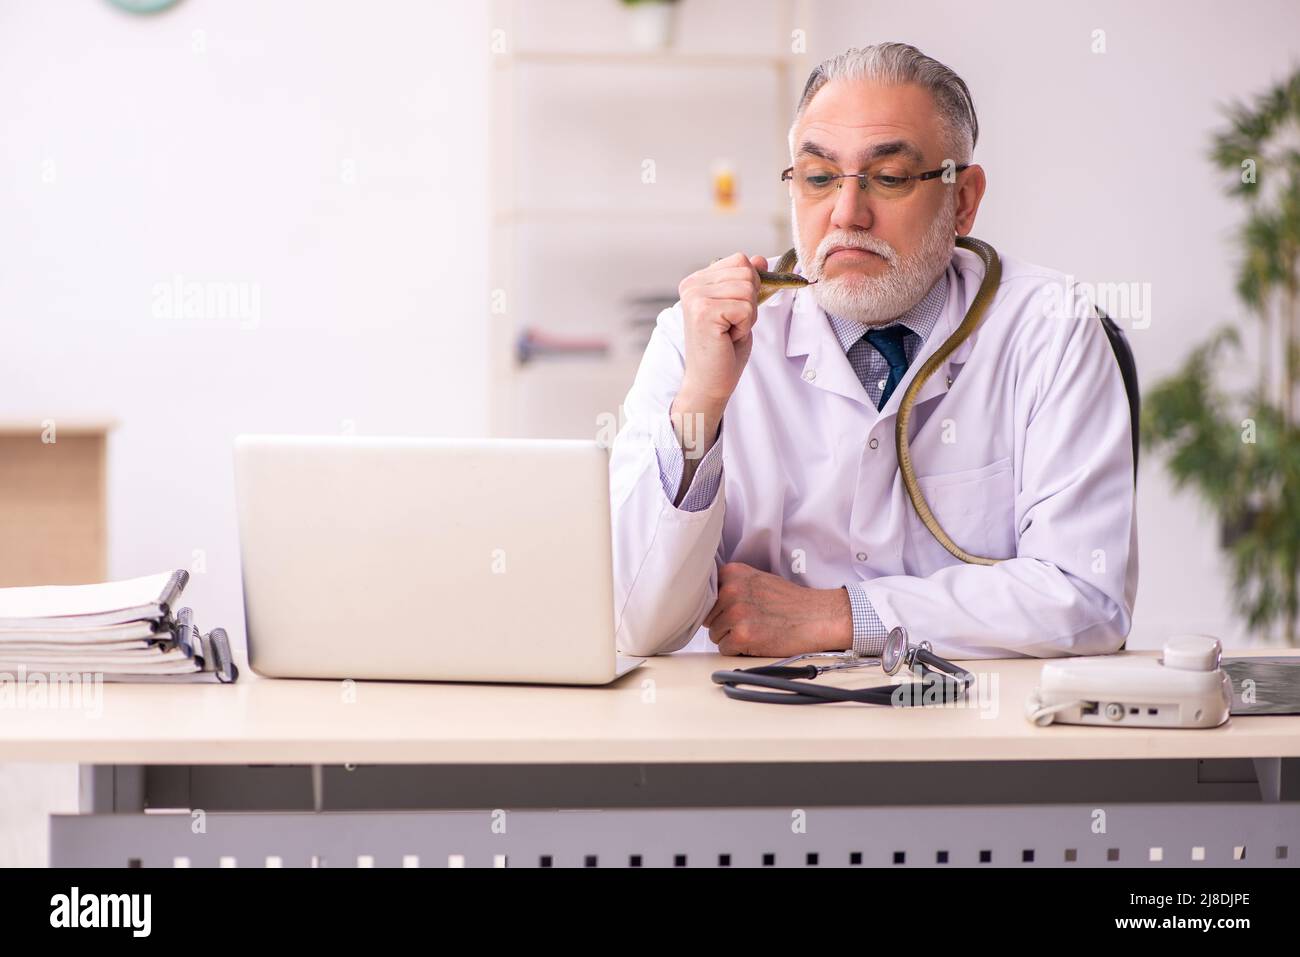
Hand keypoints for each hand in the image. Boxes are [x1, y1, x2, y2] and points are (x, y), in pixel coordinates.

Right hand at [677, 252, 767, 407]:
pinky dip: (744, 326)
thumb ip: (746, 282)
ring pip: (748, 289)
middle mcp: (692, 285)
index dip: (749, 287)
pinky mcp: (703, 312)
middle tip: (731, 325)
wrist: (710, 381)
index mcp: (697, 280)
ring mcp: (695, 297)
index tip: (732, 312)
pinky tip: (727, 337)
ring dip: (748, 315)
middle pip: (746, 272)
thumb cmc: (724, 349)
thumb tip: (760, 259)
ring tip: (729, 331)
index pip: (740, 260)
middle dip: (750, 301)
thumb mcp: (740, 308)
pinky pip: (745, 307)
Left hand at [704, 561, 852, 656]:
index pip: (706, 596)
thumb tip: (707, 601)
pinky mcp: (742, 635)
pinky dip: (738, 650)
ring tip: (755, 630)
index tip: (732, 610)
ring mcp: (736, 613)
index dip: (719, 607)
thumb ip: (732, 586)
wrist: (817, 616)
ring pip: (715, 635)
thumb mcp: (757, 579)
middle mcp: (731, 590)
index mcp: (732, 573)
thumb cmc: (790, 601)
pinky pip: (725, 649)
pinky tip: (756, 641)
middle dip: (725, 624)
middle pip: (709, 617)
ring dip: (731, 638)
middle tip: (749, 622)